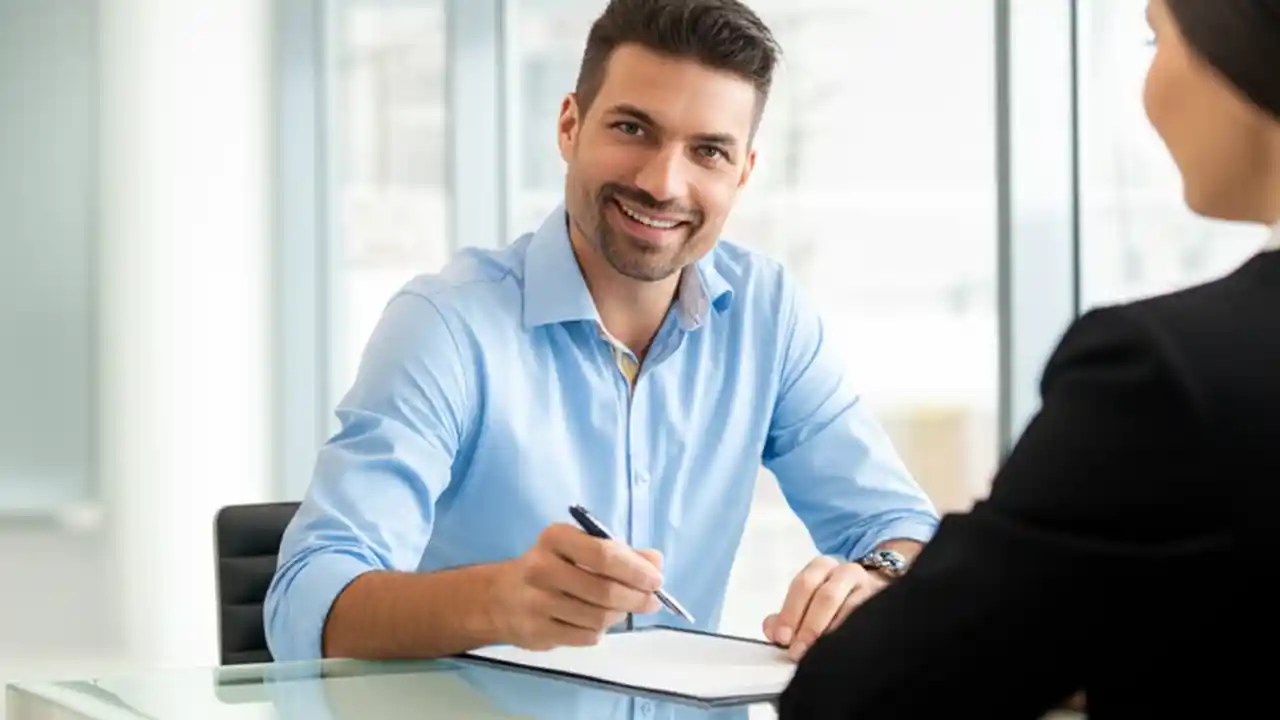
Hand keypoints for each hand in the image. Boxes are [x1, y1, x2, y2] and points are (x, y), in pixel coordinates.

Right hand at [490, 523, 663, 650]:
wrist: (498, 598)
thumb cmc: (550, 566)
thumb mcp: (580, 547)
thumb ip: (621, 553)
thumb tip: (656, 561)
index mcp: (556, 538)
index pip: (604, 555)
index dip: (636, 570)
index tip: (656, 580)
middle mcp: (542, 568)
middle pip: (604, 590)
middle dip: (636, 598)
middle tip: (651, 601)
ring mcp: (537, 603)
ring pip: (598, 617)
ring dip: (618, 615)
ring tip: (621, 609)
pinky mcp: (537, 632)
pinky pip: (585, 637)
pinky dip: (600, 631)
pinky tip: (596, 621)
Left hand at [762, 556, 887, 661]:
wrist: (871, 593)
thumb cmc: (832, 601)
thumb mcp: (806, 602)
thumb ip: (786, 617)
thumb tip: (772, 631)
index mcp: (821, 567)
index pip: (803, 585)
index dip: (791, 612)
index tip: (782, 638)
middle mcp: (846, 572)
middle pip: (826, 596)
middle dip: (810, 626)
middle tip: (798, 651)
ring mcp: (869, 587)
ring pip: (851, 609)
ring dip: (831, 634)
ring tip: (818, 655)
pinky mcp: (884, 604)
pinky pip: (868, 619)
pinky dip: (852, 636)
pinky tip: (842, 651)